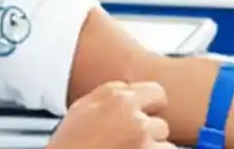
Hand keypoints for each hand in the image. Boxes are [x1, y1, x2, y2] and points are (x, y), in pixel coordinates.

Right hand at [48, 81, 172, 148]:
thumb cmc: (68, 144)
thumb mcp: (82, 108)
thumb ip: (111, 94)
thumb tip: (130, 89)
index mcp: (118, 100)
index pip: (157, 93)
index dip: (151, 107)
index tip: (146, 116)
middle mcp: (134, 120)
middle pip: (161, 125)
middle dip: (149, 136)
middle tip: (127, 143)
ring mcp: (143, 144)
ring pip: (165, 146)